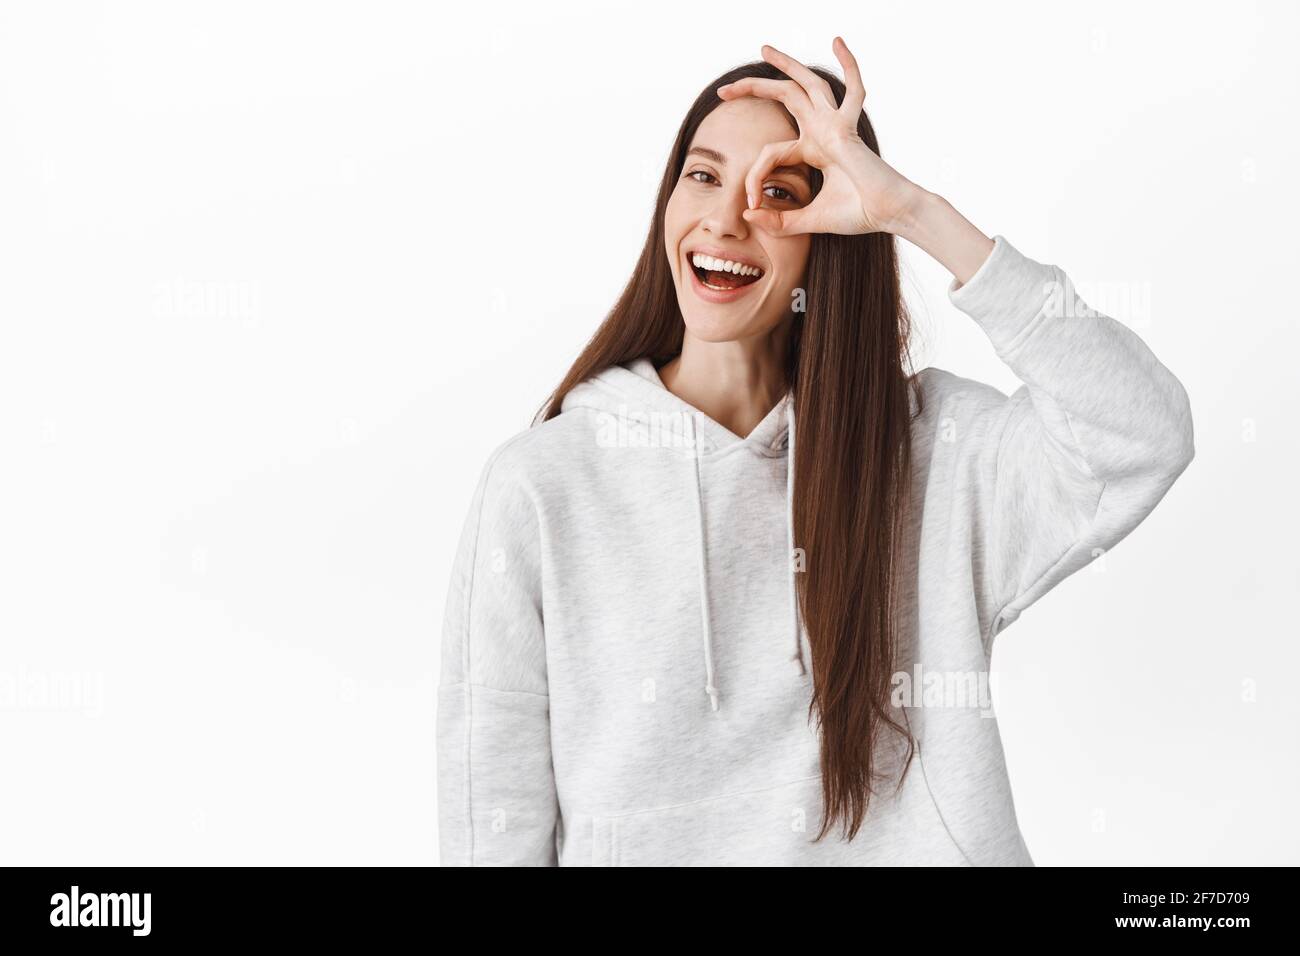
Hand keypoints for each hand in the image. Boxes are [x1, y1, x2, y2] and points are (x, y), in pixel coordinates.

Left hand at [717, 38, 925, 237]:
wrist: (888, 215)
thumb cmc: (857, 214)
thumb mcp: (808, 220)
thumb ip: (779, 222)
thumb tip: (747, 215)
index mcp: (814, 150)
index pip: (770, 151)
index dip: (754, 177)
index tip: (750, 206)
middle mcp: (822, 131)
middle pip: (785, 99)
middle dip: (754, 90)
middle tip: (724, 91)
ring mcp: (836, 125)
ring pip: (807, 85)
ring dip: (786, 64)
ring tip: (765, 48)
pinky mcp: (847, 128)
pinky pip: (853, 90)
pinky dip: (849, 64)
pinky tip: (837, 41)